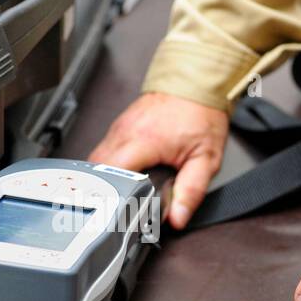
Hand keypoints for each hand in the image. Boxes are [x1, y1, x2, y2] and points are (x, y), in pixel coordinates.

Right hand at [88, 92, 229, 228]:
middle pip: (95, 170)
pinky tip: (120, 176)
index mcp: (143, 141)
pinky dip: (107, 167)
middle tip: (113, 209)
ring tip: (115, 196)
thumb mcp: (206, 159)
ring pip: (95, 160)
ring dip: (102, 179)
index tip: (117, 212)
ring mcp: (118, 128)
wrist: (196, 81)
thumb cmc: (201, 115)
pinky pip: (103, 150)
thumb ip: (191, 191)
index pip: (110, 175)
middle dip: (101, 192)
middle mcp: (124, 133)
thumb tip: (177, 218)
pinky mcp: (118, 126)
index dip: (110, 198)